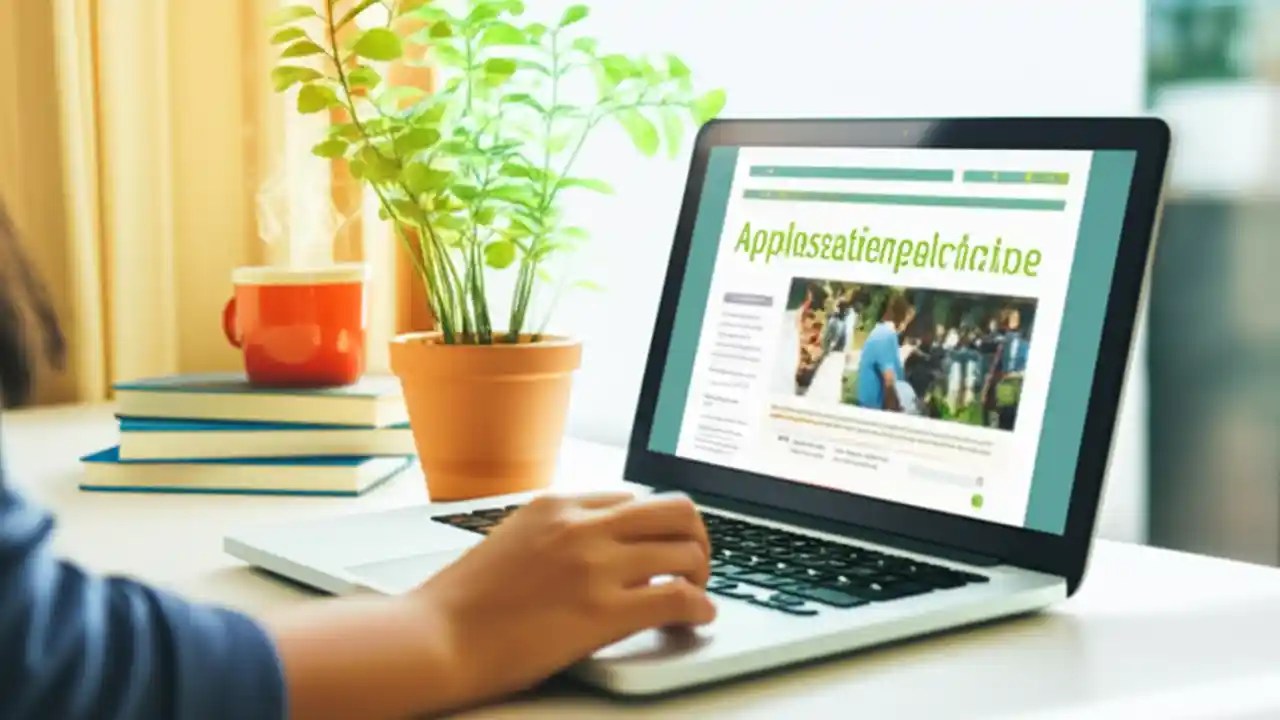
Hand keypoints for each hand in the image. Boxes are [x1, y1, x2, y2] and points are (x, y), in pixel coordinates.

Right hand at [419, 492, 714, 706]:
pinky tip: (697, 618)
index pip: (633, 499)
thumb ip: (556, 534)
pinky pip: (679, 598)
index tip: (661, 548)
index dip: (655, 527)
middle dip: (693, 537)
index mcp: (558, 503)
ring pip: (686, 551)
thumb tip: (595, 547)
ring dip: (701, 574)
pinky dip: (700, 607)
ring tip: (696, 595)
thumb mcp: (512, 540)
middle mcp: (582, 525)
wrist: (436, 637)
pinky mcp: (604, 611)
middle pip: (674, 510)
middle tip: (692, 565)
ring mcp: (595, 565)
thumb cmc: (463, 601)